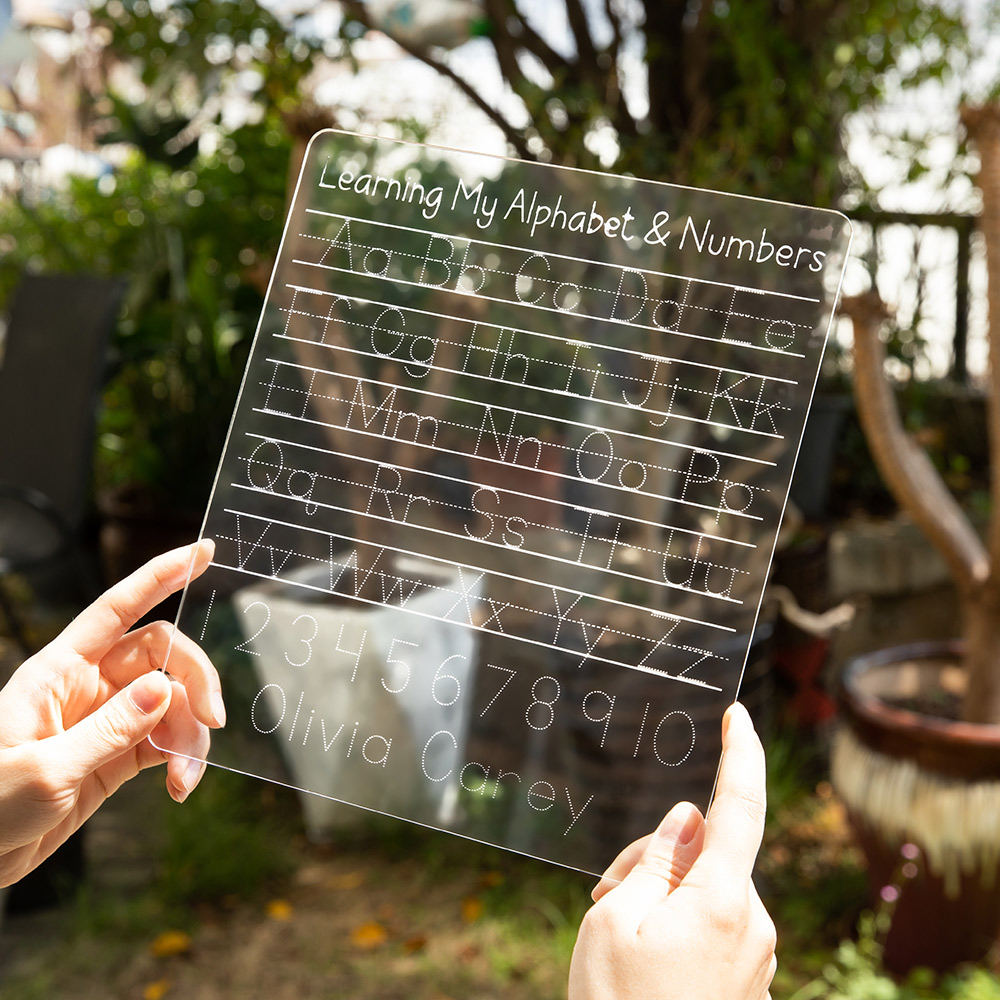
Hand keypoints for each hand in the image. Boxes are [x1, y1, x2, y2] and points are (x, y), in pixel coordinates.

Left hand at [0, 540, 222, 886]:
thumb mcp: (44, 771)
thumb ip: (110, 729)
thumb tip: (165, 689)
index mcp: (59, 671)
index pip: (118, 608)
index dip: (160, 575)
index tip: (202, 552)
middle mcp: (87, 685)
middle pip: (162, 656)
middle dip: (195, 682)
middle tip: (213, 720)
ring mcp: (106, 719)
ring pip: (172, 703)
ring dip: (191, 737)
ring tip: (186, 779)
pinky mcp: (118, 754)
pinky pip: (167, 741)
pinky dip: (183, 760)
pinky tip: (180, 787)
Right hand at [568, 702, 775, 999]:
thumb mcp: (614, 919)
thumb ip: (655, 860)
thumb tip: (689, 820)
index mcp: (724, 901)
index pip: (741, 806)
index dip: (741, 753)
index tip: (739, 714)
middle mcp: (754, 925)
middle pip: (709, 853)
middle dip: (660, 854)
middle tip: (605, 888)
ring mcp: (755, 958)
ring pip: (709, 890)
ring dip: (665, 891)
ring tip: (618, 930)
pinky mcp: (748, 982)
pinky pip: (717, 927)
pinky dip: (681, 921)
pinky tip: (644, 957)